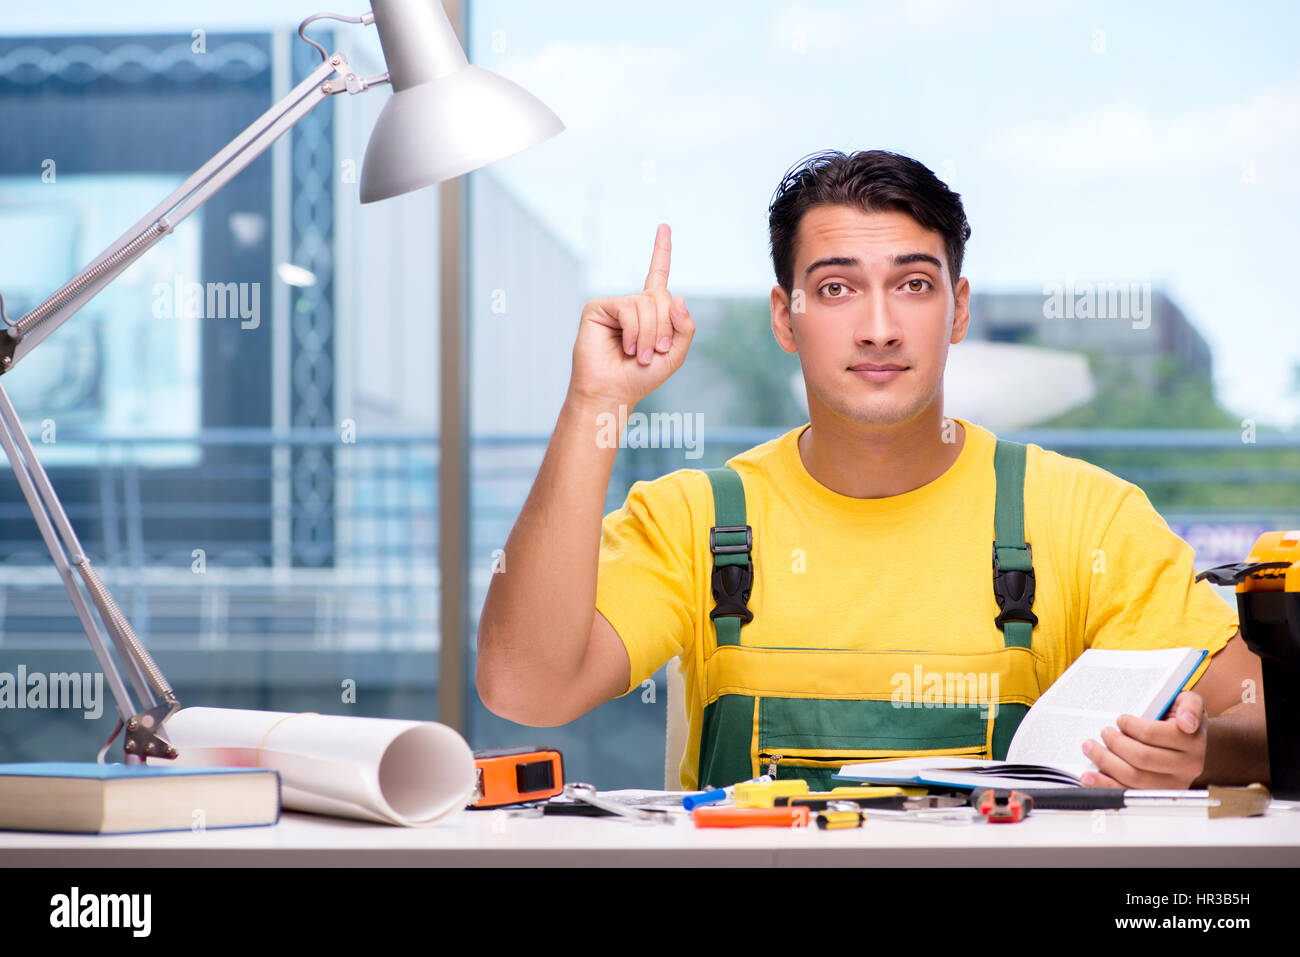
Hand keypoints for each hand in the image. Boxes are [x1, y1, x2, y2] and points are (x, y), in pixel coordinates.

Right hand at [568, 223, 694, 408]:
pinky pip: (629, 308)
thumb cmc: (640, 377)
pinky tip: (628, 347)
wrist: (612, 391)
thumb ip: (684, 326)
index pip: (658, 275)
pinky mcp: (598, 307)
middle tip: (655, 353)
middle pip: (663, 298)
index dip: (661, 250)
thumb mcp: (675, 354)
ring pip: (648, 304)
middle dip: (665, 328)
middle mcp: (633, 304)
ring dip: (651, 334)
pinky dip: (635, 331)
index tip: (664, 226)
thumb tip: (677, 296)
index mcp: (651, 311)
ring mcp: (616, 305)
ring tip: (641, 355)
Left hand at [1079, 691, 1207, 788]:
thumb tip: (1187, 722)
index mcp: (1192, 743)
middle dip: (1114, 742)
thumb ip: (1190, 706)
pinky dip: (1105, 785)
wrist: (1189, 743)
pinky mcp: (1156, 795)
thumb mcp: (1189, 703)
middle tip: (1104, 732)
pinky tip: (1090, 776)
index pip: (1152, 734)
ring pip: (1133, 777)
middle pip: (1141, 757)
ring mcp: (1172, 784)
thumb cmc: (1181, 721)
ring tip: (1091, 748)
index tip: (1120, 720)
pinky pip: (1128, 794)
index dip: (1130, 725)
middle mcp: (1186, 767)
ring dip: (1105, 762)